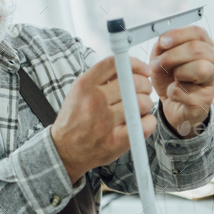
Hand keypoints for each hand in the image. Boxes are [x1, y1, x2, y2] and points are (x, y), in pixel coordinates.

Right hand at [51, 56, 156, 183]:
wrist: (64, 150)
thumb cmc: (75, 120)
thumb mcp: (79, 92)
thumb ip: (101, 78)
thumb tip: (129, 67)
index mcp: (85, 85)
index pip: (115, 64)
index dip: (135, 64)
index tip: (143, 70)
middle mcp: (94, 100)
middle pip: (134, 82)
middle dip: (144, 86)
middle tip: (142, 92)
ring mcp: (105, 121)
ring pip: (142, 102)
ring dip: (145, 105)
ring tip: (137, 110)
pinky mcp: (116, 140)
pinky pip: (145, 124)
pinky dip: (148, 122)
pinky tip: (141, 122)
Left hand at [150, 25, 213, 138]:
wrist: (173, 107)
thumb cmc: (170, 80)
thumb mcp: (163, 60)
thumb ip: (162, 48)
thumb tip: (162, 42)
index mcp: (205, 47)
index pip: (198, 33)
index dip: (178, 35)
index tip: (162, 42)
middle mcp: (213, 62)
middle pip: (197, 49)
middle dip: (172, 56)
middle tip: (156, 64)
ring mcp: (212, 81)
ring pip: (200, 68)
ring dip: (178, 73)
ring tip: (173, 79)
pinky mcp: (205, 101)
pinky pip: (184, 91)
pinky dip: (172, 93)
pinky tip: (174, 95)